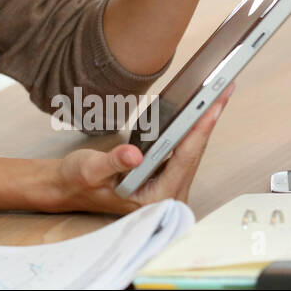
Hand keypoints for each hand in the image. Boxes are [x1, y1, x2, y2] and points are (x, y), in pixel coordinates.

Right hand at [42, 83, 233, 214]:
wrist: (68, 186)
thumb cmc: (77, 181)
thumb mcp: (90, 169)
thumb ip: (112, 162)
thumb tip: (134, 154)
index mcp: (154, 199)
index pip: (183, 159)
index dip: (198, 130)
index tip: (212, 107)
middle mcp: (168, 197)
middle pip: (194, 154)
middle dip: (208, 121)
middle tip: (223, 90)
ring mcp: (169, 188)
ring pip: (192, 152)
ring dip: (203, 123)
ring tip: (217, 95)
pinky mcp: (165, 177)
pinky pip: (184, 151)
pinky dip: (191, 129)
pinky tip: (200, 111)